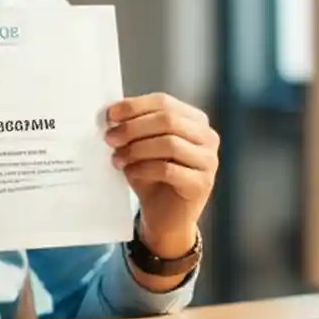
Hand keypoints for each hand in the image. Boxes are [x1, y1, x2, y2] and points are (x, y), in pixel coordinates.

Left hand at [105, 93, 218, 258]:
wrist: (164, 216)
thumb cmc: (152, 175)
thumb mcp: (141, 145)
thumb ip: (132, 126)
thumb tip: (110, 112)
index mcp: (194, 120)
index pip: (164, 102)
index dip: (135, 106)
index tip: (110, 114)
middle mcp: (207, 137)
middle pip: (167, 120)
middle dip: (133, 128)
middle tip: (110, 138)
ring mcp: (209, 161)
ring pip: (169, 143)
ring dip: (136, 149)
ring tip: (117, 158)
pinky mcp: (202, 184)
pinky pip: (169, 170)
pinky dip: (144, 168)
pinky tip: (130, 172)